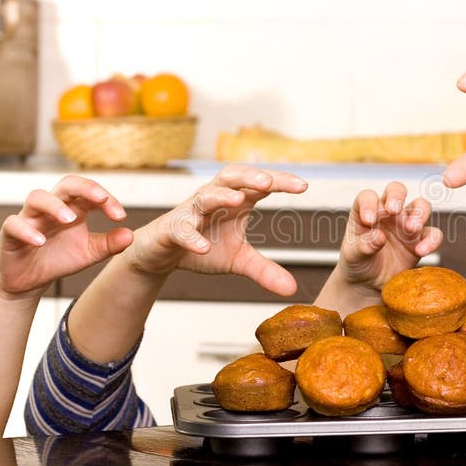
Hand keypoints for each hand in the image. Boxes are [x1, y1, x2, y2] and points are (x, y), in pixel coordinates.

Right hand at [0, 175, 132, 298]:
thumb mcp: (90, 253)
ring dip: (54, 205)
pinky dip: (27, 231)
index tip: (121, 216)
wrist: (30, 280)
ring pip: (37, 197)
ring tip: (69, 219)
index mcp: (73, 208)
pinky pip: (14, 224)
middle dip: (84, 187)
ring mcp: (30, 217)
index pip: (90, 193)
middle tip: (100, 198)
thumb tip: (131, 235)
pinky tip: (40, 242)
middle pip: (66, 184)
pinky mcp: (10, 233)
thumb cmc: (60, 259)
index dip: (107, 199)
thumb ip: (110, 244)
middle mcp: (52, 207)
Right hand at [124, 164, 307, 296]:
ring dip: (222, 196)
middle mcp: (213, 198)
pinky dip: (191, 236)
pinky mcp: (172, 228)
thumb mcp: (238, 260)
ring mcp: (191, 211)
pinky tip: (203, 247)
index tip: (304, 186)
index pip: (259, 185)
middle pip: (232, 177)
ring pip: (205, 196)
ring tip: (240, 199)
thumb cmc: (202, 245)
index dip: (280, 182)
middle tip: (268, 182)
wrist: (161, 254)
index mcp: (235, 200)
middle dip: (250, 176)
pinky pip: (182, 229)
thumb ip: (264, 270)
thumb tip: (292, 289)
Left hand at [335, 181, 442, 294]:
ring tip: (411, 228)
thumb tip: (379, 236)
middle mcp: (388, 213)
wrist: (369, 283)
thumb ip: (363, 246)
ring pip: (421, 205)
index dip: (369, 203)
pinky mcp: (420, 240)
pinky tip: (421, 251)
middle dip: (397, 196)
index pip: (368, 197)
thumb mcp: (353, 256)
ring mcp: (406, 224)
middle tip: (393, 209)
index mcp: (366, 211)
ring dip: (419, 213)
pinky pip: (433, 234)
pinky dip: (431, 240)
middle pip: (397, 190)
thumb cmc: (358, 262)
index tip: (369, 220)